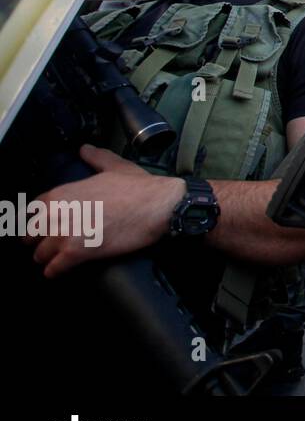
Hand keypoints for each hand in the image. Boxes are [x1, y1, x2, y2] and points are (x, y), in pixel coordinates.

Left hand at [25, 145, 184, 277]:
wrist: (158, 206)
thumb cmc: (138, 186)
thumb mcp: (115, 166)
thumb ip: (95, 158)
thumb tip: (85, 149)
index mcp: (62, 193)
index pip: (32, 211)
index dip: (38, 219)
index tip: (44, 226)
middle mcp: (57, 213)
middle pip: (31, 234)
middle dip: (38, 240)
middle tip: (49, 244)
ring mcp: (65, 234)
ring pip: (40, 253)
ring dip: (46, 257)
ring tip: (52, 259)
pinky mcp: (78, 252)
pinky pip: (54, 268)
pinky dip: (54, 271)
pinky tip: (57, 271)